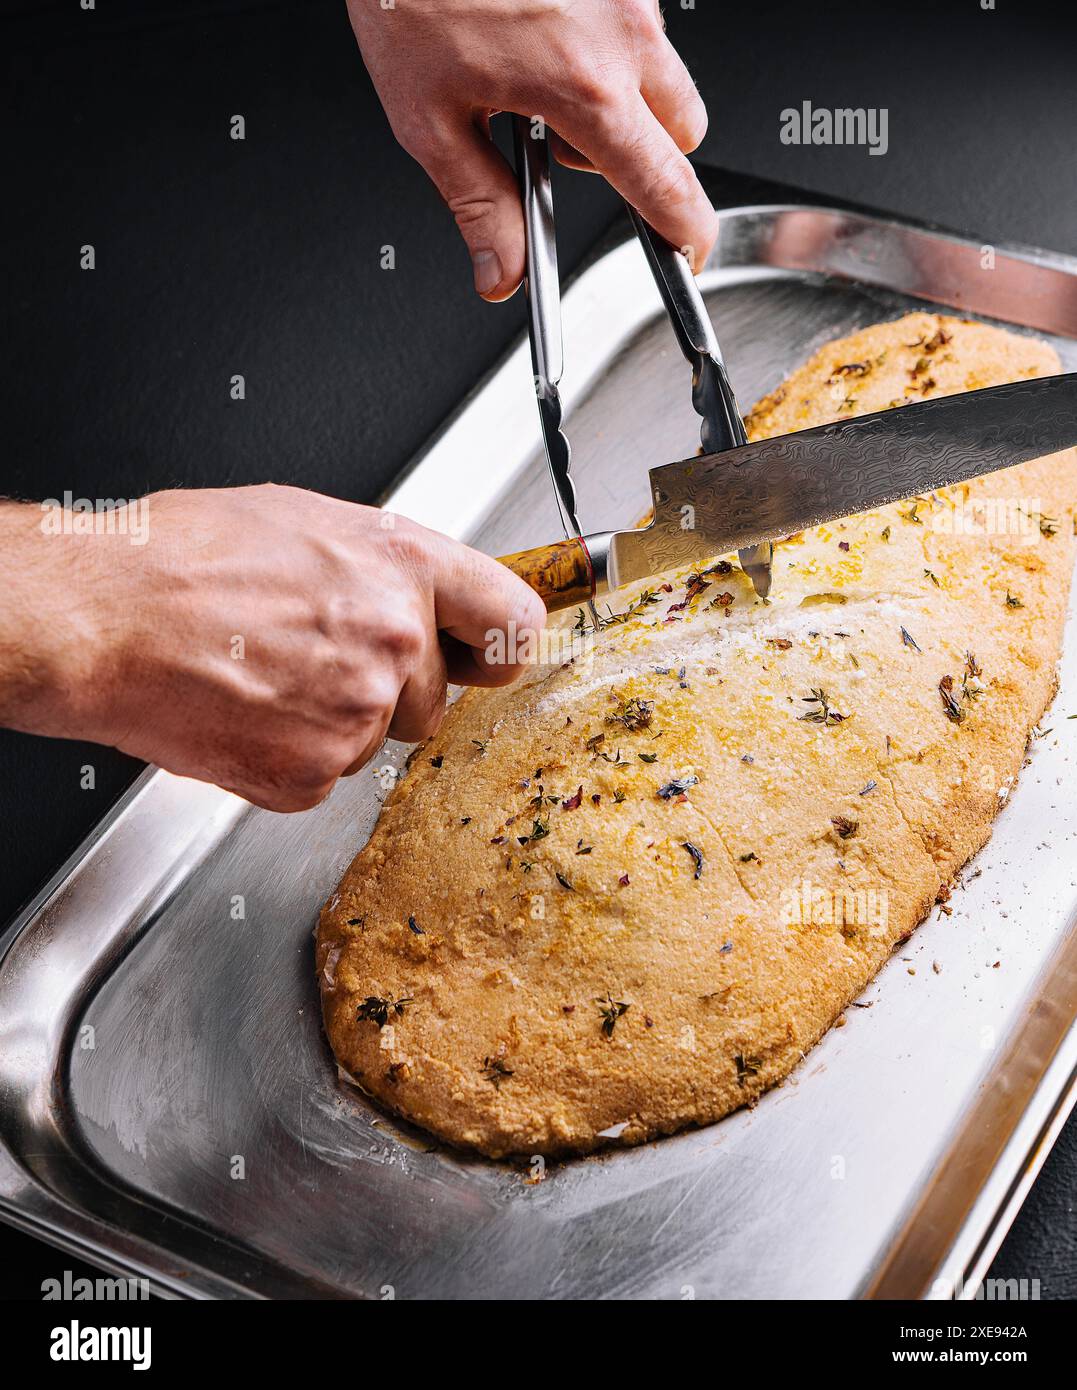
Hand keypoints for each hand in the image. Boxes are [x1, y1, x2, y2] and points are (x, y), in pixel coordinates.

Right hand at [0, 487, 544, 811]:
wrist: (99, 620)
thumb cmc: (182, 558)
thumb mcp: (308, 521)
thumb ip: (386, 565)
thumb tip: (426, 593)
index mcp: (403, 567)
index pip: (513, 624)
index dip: (498, 645)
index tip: (487, 655)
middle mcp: (394, 642)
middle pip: (439, 699)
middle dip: (395, 689)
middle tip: (323, 658)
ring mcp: (356, 716)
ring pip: (378, 739)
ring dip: (338, 722)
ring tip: (269, 674)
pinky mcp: (310, 775)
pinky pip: (327, 776)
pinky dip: (293, 755)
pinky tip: (250, 709)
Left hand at [348, 0, 716, 298]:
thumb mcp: (429, 119)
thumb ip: (478, 204)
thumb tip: (502, 271)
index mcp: (582, 85)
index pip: (664, 183)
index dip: (683, 229)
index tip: (686, 249)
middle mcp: (622, 30)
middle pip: (682, 130)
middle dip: (641, 152)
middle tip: (564, 139)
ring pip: (661, 70)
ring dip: (620, 90)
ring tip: (538, 70)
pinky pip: (635, 20)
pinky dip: (602, 39)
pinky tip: (541, 28)